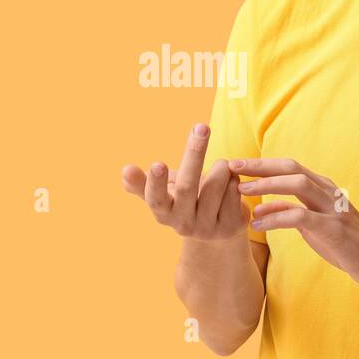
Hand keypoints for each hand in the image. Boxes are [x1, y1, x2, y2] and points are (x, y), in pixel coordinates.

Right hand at [120, 123, 248, 243]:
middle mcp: (183, 224)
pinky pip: (234, 192)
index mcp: (163, 213)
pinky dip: (233, 177)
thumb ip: (143, 184)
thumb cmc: (186, 202)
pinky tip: (232, 179)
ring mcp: (208, 227)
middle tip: (201, 127)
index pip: (156, 198)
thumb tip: (124, 172)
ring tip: (221, 164)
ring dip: (220, 166)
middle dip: (194, 153)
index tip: (156, 163)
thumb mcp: (164, 195)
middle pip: (187, 186)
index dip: (155, 182)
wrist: (216, 231)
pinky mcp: (231, 226)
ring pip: (216, 185)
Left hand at [230, 157, 358, 288]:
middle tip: (231, 166)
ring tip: (242, 189)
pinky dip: (277, 216)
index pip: (288, 166)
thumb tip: (261, 205)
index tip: (235, 163)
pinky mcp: (335, 228)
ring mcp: (333, 208)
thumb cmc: (346, 244)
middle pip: (290, 167)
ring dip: (267, 185)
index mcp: (322, 188)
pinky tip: (258, 222)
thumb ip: (289, 211)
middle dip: (259, 165)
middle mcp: (328, 191)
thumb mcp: (313, 225)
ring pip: (297, 184)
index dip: (261, 163)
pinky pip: (301, 216)